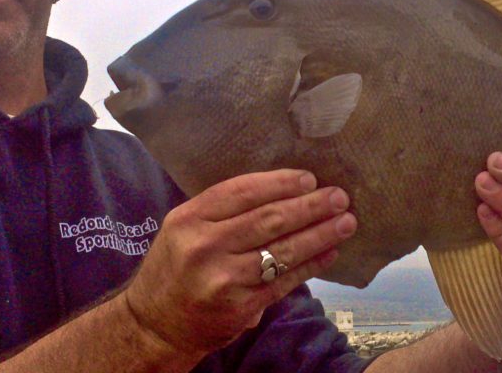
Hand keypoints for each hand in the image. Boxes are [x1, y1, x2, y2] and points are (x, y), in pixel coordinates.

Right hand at [121, 169, 356, 355]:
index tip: (309, 178)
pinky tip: (329, 252)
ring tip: (346, 222)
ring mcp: (224, 279)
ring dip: (320, 234)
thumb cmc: (175, 267)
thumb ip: (222, 210)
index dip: (280, 183)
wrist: (155, 324)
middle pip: (269, 219)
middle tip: (339, 196)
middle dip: (310, 206)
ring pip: (283, 250)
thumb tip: (283, 191)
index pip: (242, 191)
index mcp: (189, 218)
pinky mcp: (241, 306)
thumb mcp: (184, 228)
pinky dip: (311, 265)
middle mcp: (205, 246)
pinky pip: (285, 280)